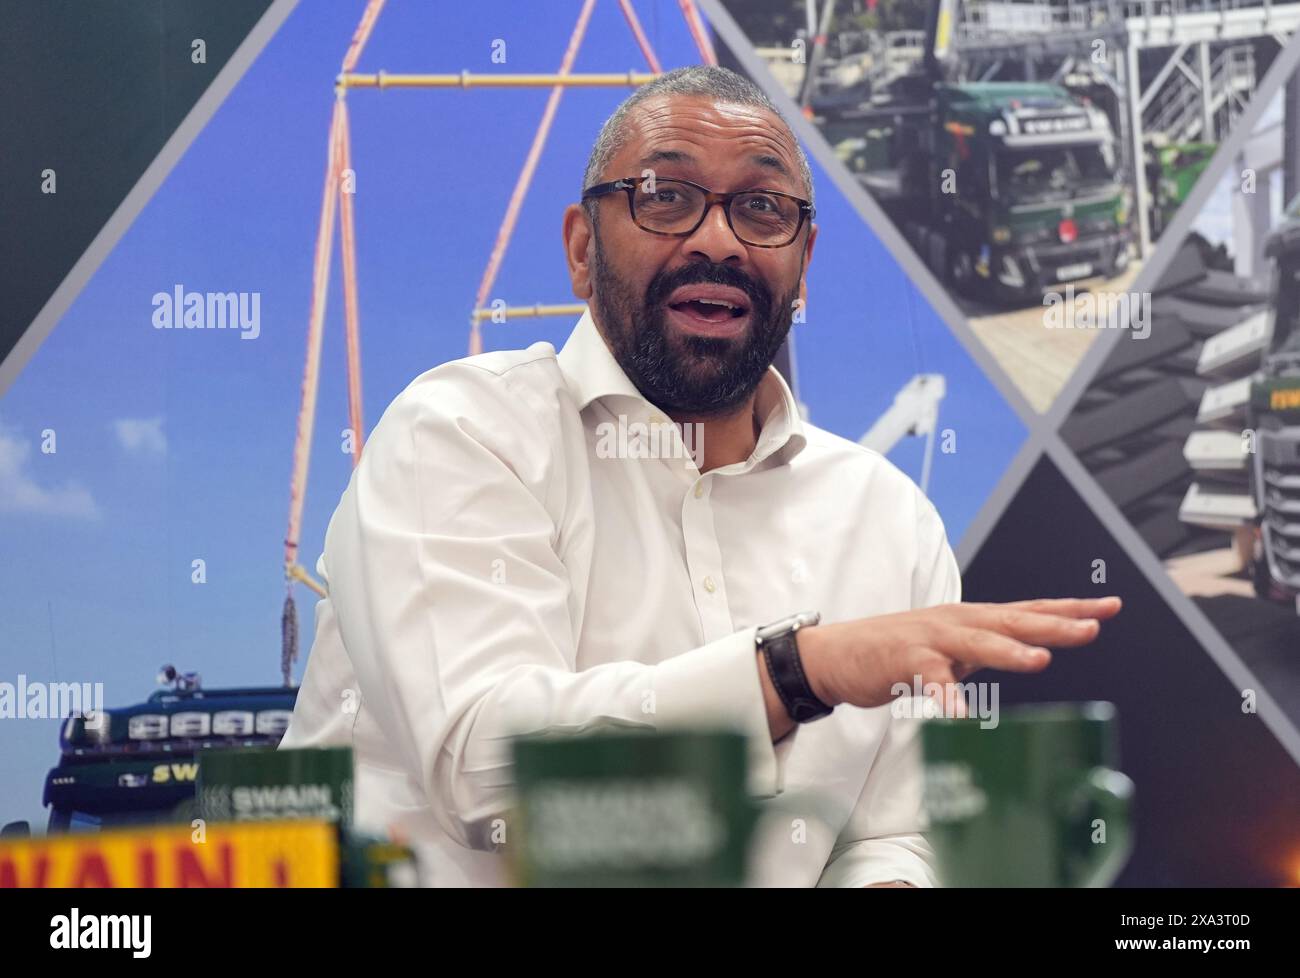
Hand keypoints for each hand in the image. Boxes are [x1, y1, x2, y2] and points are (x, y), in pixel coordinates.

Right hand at [798, 596, 1121, 715]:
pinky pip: (930, 680)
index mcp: (973, 619)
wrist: (838, 654)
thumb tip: (1022, 652)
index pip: (1029, 609)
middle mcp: (957, 621)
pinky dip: (947, 697)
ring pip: (977, 642)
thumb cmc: (895, 652)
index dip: (1069, 608)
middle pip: (1012, 619)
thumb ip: (984, 649)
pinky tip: (962, 715)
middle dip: (1053, 623)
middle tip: (1092, 627)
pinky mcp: (904, 659)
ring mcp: (931, 637)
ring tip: (1039, 659)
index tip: (1109, 606)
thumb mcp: (951, 648)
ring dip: (1008, 650)